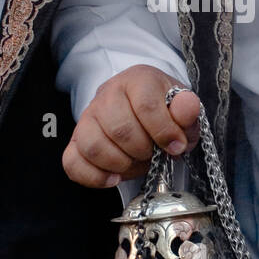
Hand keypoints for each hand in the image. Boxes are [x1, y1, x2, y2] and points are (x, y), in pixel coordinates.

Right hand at [62, 65, 200, 187]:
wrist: (143, 109)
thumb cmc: (164, 110)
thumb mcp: (182, 108)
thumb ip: (187, 109)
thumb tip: (186, 110)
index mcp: (137, 80)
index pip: (146, 106)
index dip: (164, 132)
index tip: (176, 146)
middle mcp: (107, 94)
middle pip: (119, 129)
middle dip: (143, 150)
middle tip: (154, 153)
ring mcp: (87, 117)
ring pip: (93, 146)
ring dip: (120, 164)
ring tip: (135, 162)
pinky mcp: (75, 140)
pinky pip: (72, 163)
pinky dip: (94, 176)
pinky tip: (114, 178)